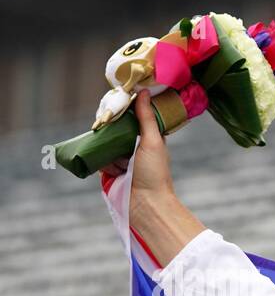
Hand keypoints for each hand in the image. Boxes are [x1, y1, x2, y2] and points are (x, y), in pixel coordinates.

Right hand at [102, 89, 176, 205]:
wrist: (146, 204)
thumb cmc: (155, 173)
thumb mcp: (153, 141)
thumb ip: (146, 117)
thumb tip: (143, 91)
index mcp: (148, 139)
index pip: (134, 118)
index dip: (125, 110)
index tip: (118, 101)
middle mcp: (134, 147)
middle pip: (116, 128)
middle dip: (112, 127)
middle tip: (110, 125)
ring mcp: (120, 158)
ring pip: (105, 142)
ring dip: (109, 148)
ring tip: (123, 160)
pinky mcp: (108, 170)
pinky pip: (98, 158)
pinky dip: (104, 162)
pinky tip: (116, 170)